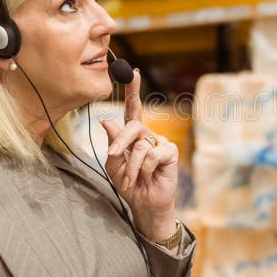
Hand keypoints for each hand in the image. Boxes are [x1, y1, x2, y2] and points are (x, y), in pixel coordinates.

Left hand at [101, 69, 178, 240]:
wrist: (144, 203)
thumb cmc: (129, 184)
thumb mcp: (114, 164)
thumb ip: (113, 143)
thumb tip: (107, 121)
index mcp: (133, 135)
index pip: (134, 109)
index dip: (134, 91)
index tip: (133, 73)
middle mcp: (147, 135)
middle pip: (133, 126)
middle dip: (121, 141)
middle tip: (113, 155)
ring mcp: (160, 143)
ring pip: (140, 146)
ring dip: (131, 167)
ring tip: (132, 181)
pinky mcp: (170, 153)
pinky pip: (152, 155)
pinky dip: (144, 169)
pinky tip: (147, 177)